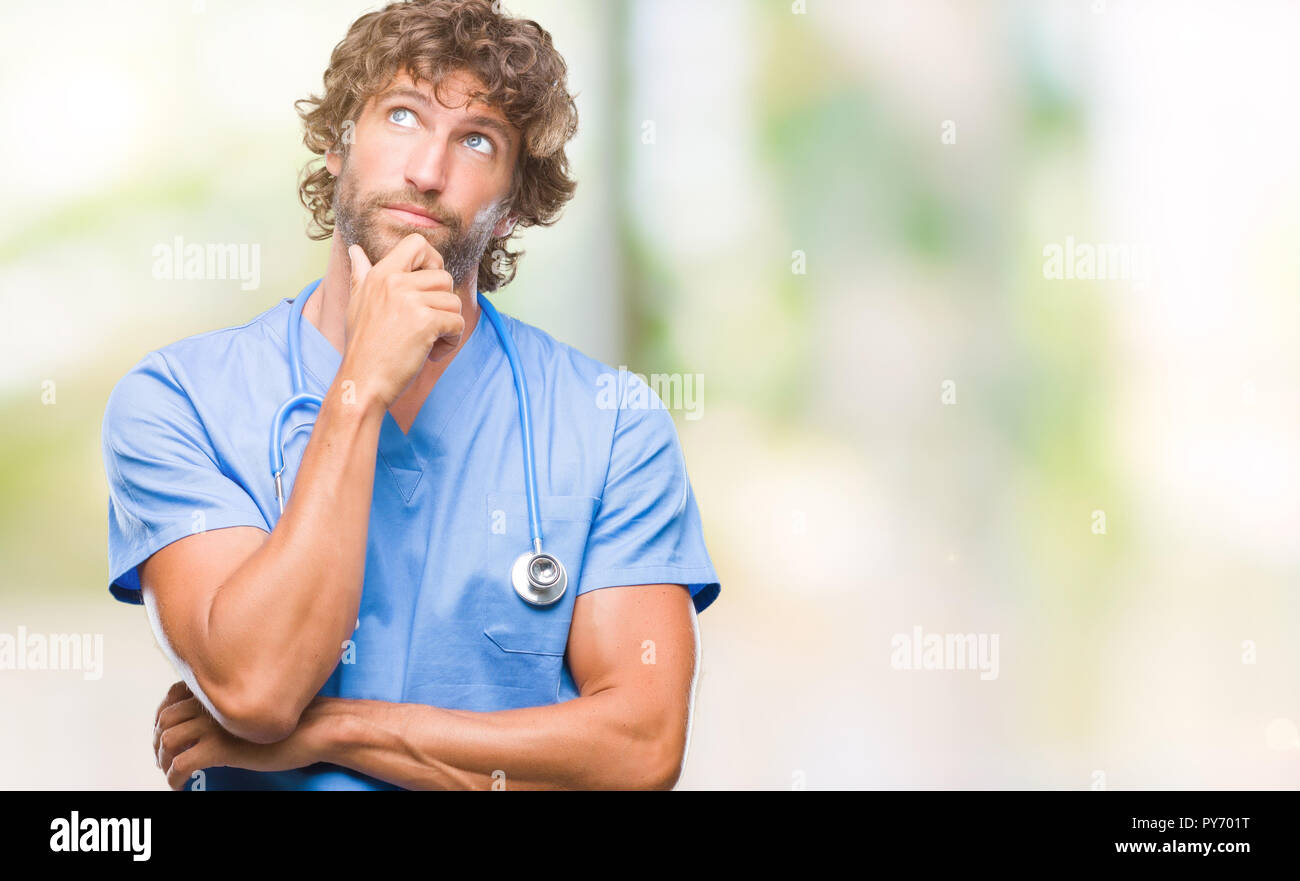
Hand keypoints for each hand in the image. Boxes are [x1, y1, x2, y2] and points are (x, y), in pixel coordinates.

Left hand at [153, 681, 324, 789]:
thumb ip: (235, 704)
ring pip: (167, 741)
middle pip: (165, 718)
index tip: (165, 729)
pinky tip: (179, 786)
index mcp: (222, 687)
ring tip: (169, 772)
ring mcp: (214, 725)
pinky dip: (173, 778)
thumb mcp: (259, 703)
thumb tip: (220, 717)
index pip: (173, 696)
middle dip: (158, 739)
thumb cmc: (296, 718)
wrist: (315, 729)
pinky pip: (181, 765)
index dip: (163, 715)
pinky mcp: (219, 749)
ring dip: (162, 759)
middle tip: (163, 756)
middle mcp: (213, 702)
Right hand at [341, 233, 464, 408]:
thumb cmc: (362, 346)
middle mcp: (394, 282)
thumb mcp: (356, 303)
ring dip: (448, 326)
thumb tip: (355, 250)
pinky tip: (432, 353)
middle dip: (443, 304)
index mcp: (380, 274)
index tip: (429, 284)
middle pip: (444, 277)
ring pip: (454, 303)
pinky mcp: (425, 323)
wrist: (362, 382)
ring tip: (428, 343)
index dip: (433, 260)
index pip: (417, 243)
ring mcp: (410, 301)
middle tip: (427, 326)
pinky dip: (451, 342)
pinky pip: (457, 323)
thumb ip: (361, 274)